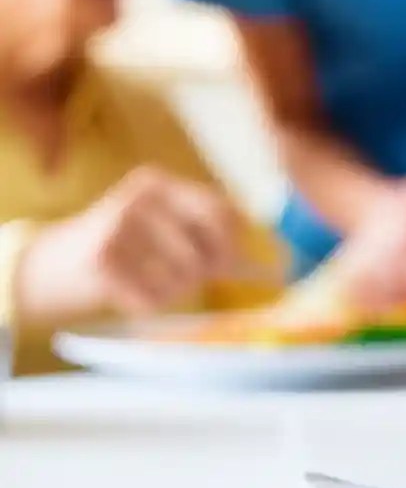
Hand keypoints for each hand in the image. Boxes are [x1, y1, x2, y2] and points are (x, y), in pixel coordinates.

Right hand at [18, 167, 236, 317]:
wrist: (47, 266)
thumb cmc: (123, 248)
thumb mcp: (161, 225)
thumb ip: (213, 237)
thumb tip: (276, 269)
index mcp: (157, 183)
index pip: (222, 214)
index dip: (234, 245)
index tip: (228, 262)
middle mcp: (139, 198)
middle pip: (208, 251)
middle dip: (205, 272)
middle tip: (188, 276)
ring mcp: (117, 227)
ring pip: (185, 278)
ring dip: (175, 291)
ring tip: (150, 280)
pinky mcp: (101, 262)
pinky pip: (154, 299)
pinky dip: (148, 304)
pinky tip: (129, 291)